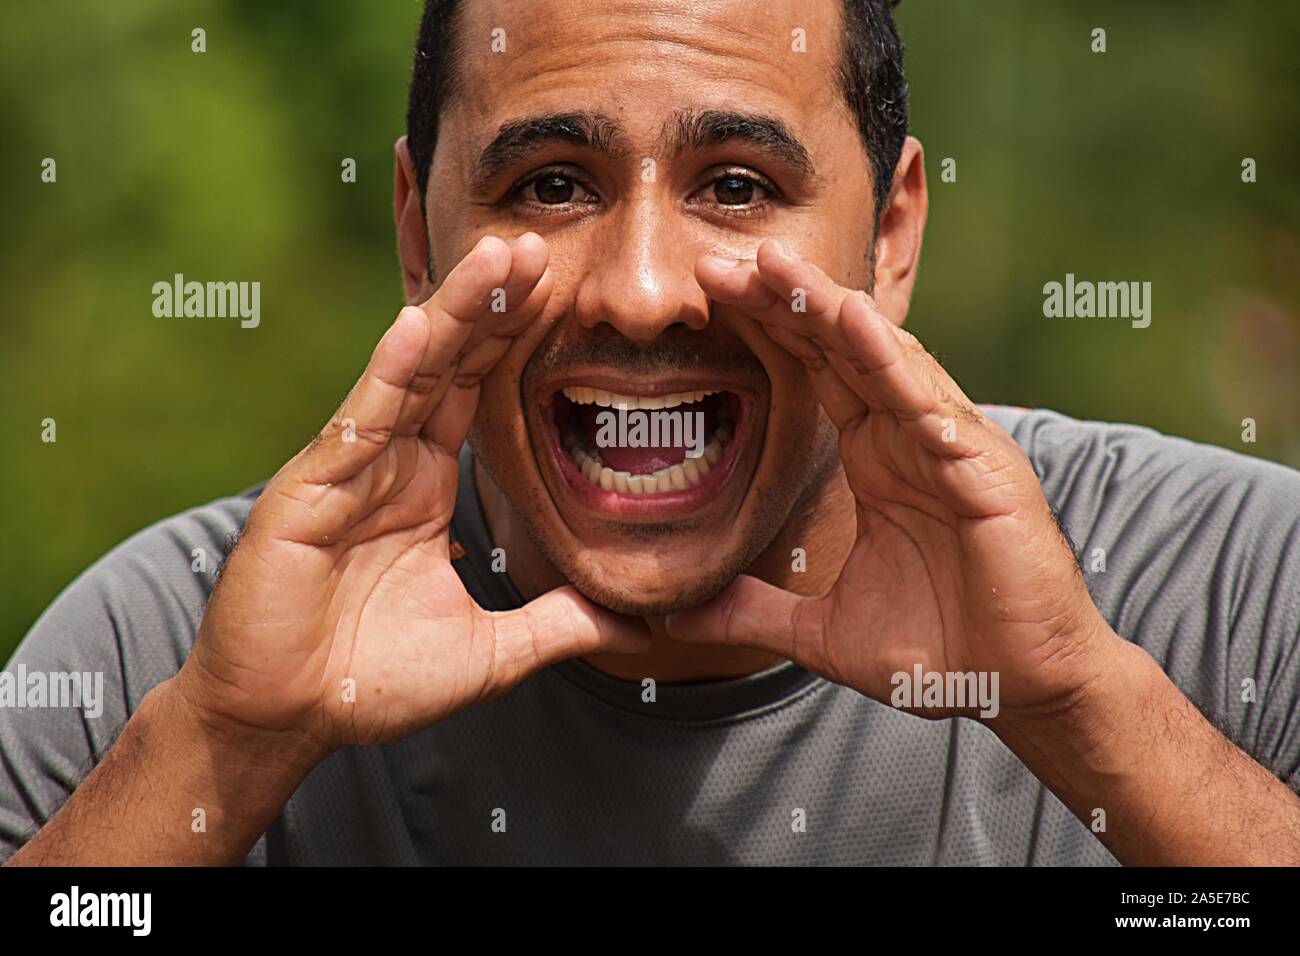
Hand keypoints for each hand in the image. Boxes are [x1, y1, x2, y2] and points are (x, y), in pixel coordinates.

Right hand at [177, 234, 648, 756]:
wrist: (287, 717)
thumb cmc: (374, 681)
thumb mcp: (492, 653)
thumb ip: (562, 625)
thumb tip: (642, 626)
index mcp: (426, 484)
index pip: (478, 393)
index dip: (516, 341)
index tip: (562, 290)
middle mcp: (390, 463)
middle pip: (450, 365)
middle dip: (493, 305)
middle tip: (541, 245)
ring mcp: (349, 470)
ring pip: (410, 375)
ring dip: (455, 314)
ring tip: (502, 258)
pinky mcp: (311, 492)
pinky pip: (359, 422)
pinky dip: (390, 373)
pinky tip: (422, 327)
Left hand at [667, 239, 1116, 721]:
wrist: (1021, 688)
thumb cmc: (941, 652)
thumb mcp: (822, 632)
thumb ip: (753, 613)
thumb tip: (676, 617)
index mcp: (877, 458)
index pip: (815, 372)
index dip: (768, 329)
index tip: (709, 295)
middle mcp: (911, 437)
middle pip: (839, 349)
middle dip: (782, 301)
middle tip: (720, 260)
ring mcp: (950, 445)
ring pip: (882, 358)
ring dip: (828, 309)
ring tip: (773, 266)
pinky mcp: (983, 469)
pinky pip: (929, 403)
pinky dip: (890, 359)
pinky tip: (851, 319)